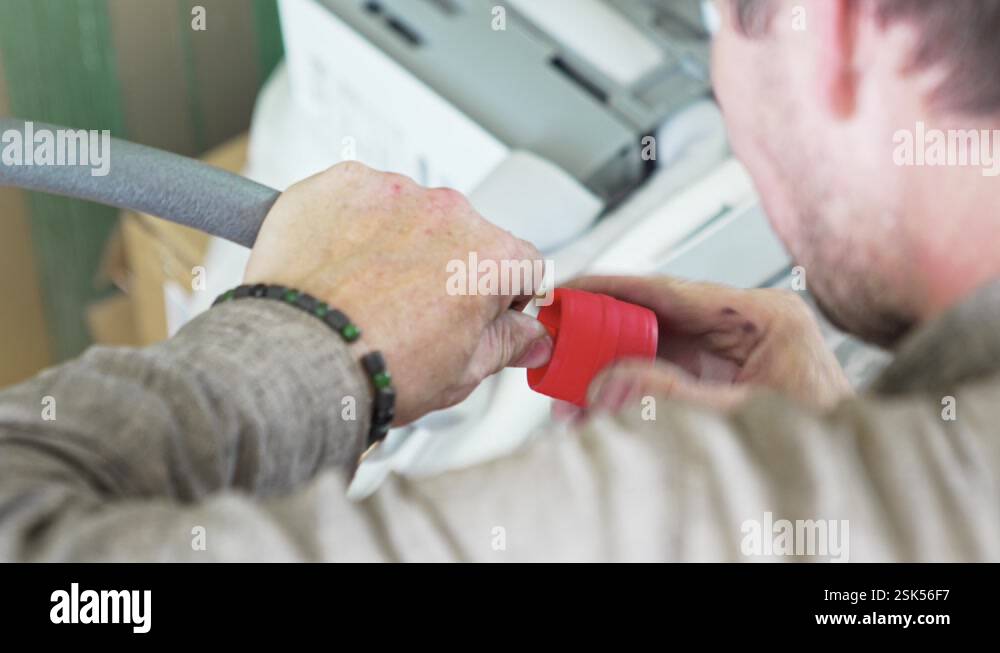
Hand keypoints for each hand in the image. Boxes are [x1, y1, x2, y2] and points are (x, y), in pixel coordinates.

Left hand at [245, 162, 551, 423]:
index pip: (523, 264)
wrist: (298, 361)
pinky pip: (359, 198)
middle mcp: (449, 212)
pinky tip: (338, 264)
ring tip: (365, 289)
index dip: (507, 294)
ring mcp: (393, 192)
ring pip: (410, 213)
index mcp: (489, 257)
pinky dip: (353, 223)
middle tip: (412, 310)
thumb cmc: (376, 369)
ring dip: (399, 241)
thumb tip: (532, 339)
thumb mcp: (462, 373)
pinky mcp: (342, 183)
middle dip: (448, 266)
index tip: (484, 311)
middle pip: (464, 234)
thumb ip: (506, 344)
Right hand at [554, 276, 851, 418]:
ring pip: (651, 349)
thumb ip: (674, 397)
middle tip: (559, 351)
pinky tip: (601, 408)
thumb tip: (612, 380)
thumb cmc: (827, 442)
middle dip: (601, 339)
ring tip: (571, 398)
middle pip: (653, 318)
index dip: (612, 287)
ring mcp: (730, 355)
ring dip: (609, 371)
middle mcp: (743, 328)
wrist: (853, 488)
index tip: (569, 289)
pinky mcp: (719, 382)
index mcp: (763, 316)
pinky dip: (628, 393)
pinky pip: (660, 377)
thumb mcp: (742, 416)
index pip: (670, 288)